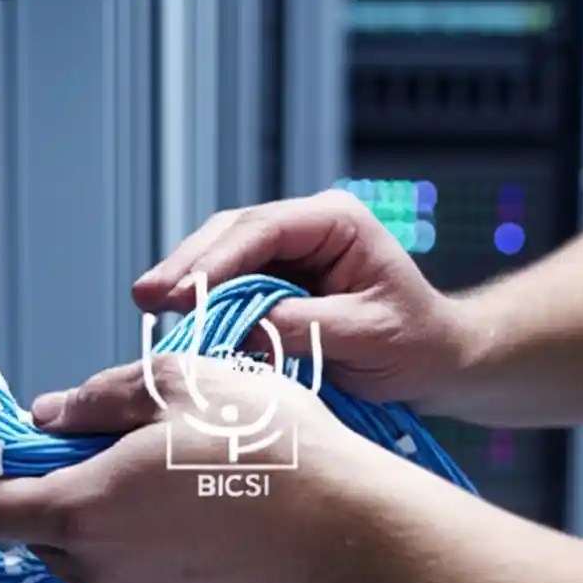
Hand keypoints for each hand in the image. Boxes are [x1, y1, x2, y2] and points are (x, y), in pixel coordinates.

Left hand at [0, 355, 396, 582]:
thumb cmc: (272, 452)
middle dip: (52, 486)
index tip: (11, 449)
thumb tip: (48, 412)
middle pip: (34, 529)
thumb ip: (94, 398)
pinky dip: (135, 545)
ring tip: (160, 474)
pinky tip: (186, 509)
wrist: (348, 528)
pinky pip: (124, 576)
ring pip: (80, 554)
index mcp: (85, 508)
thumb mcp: (177, 384)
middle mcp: (99, 567)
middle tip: (106, 445)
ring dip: (98, 514)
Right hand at [132, 189, 473, 406]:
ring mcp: (287, 252)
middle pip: (230, 233)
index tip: (181, 290)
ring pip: (220, 254)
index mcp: (337, 222)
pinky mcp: (273, 280)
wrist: (435, 361)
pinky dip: (199, 300)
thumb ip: (306, 327)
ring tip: (148, 305)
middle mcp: (306, 227)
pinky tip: (175, 317)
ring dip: (184, 279)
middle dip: (186, 264)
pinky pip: (226, 283)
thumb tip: (243, 328)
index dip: (217, 258)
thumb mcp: (368, 336)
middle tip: (146, 296)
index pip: (265, 228)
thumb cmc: (416, 343)